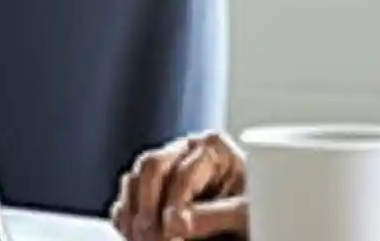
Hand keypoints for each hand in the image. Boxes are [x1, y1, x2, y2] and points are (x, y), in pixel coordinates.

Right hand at [110, 131, 248, 239]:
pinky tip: (137, 238)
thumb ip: (214, 215)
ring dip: (134, 216)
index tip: (177, 230)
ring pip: (132, 182)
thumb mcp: (244, 213)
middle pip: (150, 167)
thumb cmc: (255, 212)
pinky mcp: (148, 194)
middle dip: (148, 206)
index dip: (177, 204)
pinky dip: (125, 222)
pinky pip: (124, 203)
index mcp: (213, 147)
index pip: (184, 172)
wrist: (245, 226)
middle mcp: (184, 151)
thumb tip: (175, 223)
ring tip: (145, 240)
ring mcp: (163, 171)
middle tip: (153, 237)